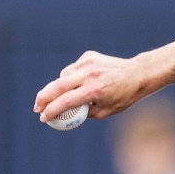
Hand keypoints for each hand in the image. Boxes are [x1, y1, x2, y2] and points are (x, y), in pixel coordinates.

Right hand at [33, 51, 159, 125]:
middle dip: (43, 98)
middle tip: (37, 108)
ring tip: (68, 95)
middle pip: (57, 86)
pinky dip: (72, 77)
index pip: (65, 102)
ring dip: (60, 87)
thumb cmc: (123, 97)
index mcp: (94, 92)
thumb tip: (65, 113)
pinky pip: (72, 69)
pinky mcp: (88, 56)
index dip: (51, 111)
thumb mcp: (106, 112)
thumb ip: (85, 113)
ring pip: (63, 76)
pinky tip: (82, 82)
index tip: (43, 118)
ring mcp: (88, 64)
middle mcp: (89, 75)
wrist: (137, 74)